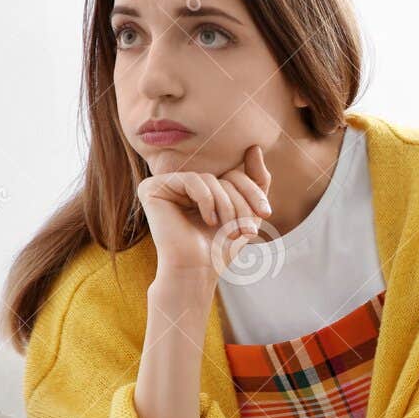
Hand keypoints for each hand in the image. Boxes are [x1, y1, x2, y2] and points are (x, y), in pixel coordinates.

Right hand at [139, 144, 273, 288]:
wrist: (197, 270)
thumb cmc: (220, 248)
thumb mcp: (247, 213)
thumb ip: (254, 181)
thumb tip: (255, 148)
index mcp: (201, 189)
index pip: (235, 175)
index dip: (253, 192)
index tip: (266, 214)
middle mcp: (182, 184)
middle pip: (224, 177)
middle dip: (242, 203)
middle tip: (247, 230)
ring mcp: (165, 184)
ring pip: (210, 179)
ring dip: (227, 206)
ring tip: (229, 229)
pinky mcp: (152, 187)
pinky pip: (192, 179)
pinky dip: (206, 199)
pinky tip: (207, 219)